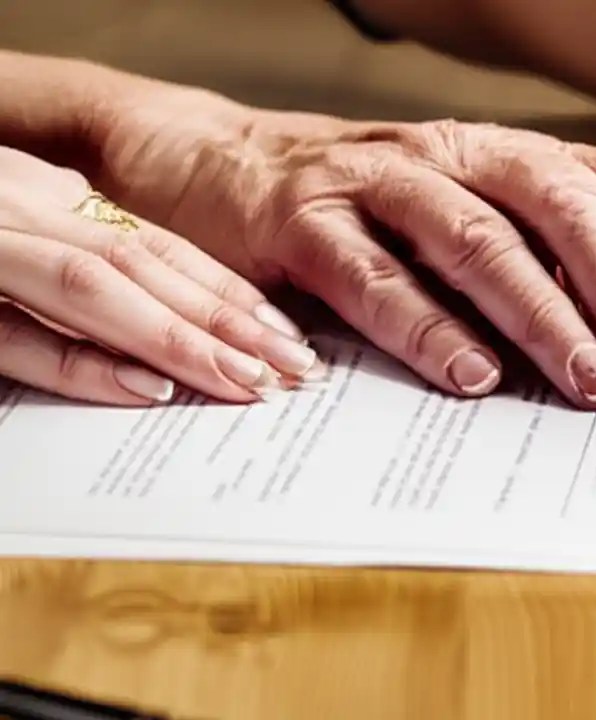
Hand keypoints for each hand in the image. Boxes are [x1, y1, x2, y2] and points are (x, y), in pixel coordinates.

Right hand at [0, 147, 315, 404]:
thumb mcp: (16, 226)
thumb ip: (81, 255)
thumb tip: (173, 311)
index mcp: (42, 198)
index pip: (156, 245)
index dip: (227, 291)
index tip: (289, 334)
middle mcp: (21, 215)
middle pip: (141, 265)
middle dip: (226, 320)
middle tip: (296, 369)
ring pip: (93, 290)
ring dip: (178, 338)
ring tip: (249, 379)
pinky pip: (19, 336)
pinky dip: (86, 363)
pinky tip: (152, 388)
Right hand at [97, 100, 595, 407]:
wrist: (230, 171)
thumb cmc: (386, 220)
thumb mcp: (488, 222)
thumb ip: (562, 267)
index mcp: (528, 158)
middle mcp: (468, 156)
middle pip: (572, 208)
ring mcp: (385, 180)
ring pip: (482, 240)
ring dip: (545, 317)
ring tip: (590, 385)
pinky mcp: (307, 220)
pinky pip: (374, 275)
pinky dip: (427, 328)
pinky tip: (470, 378)